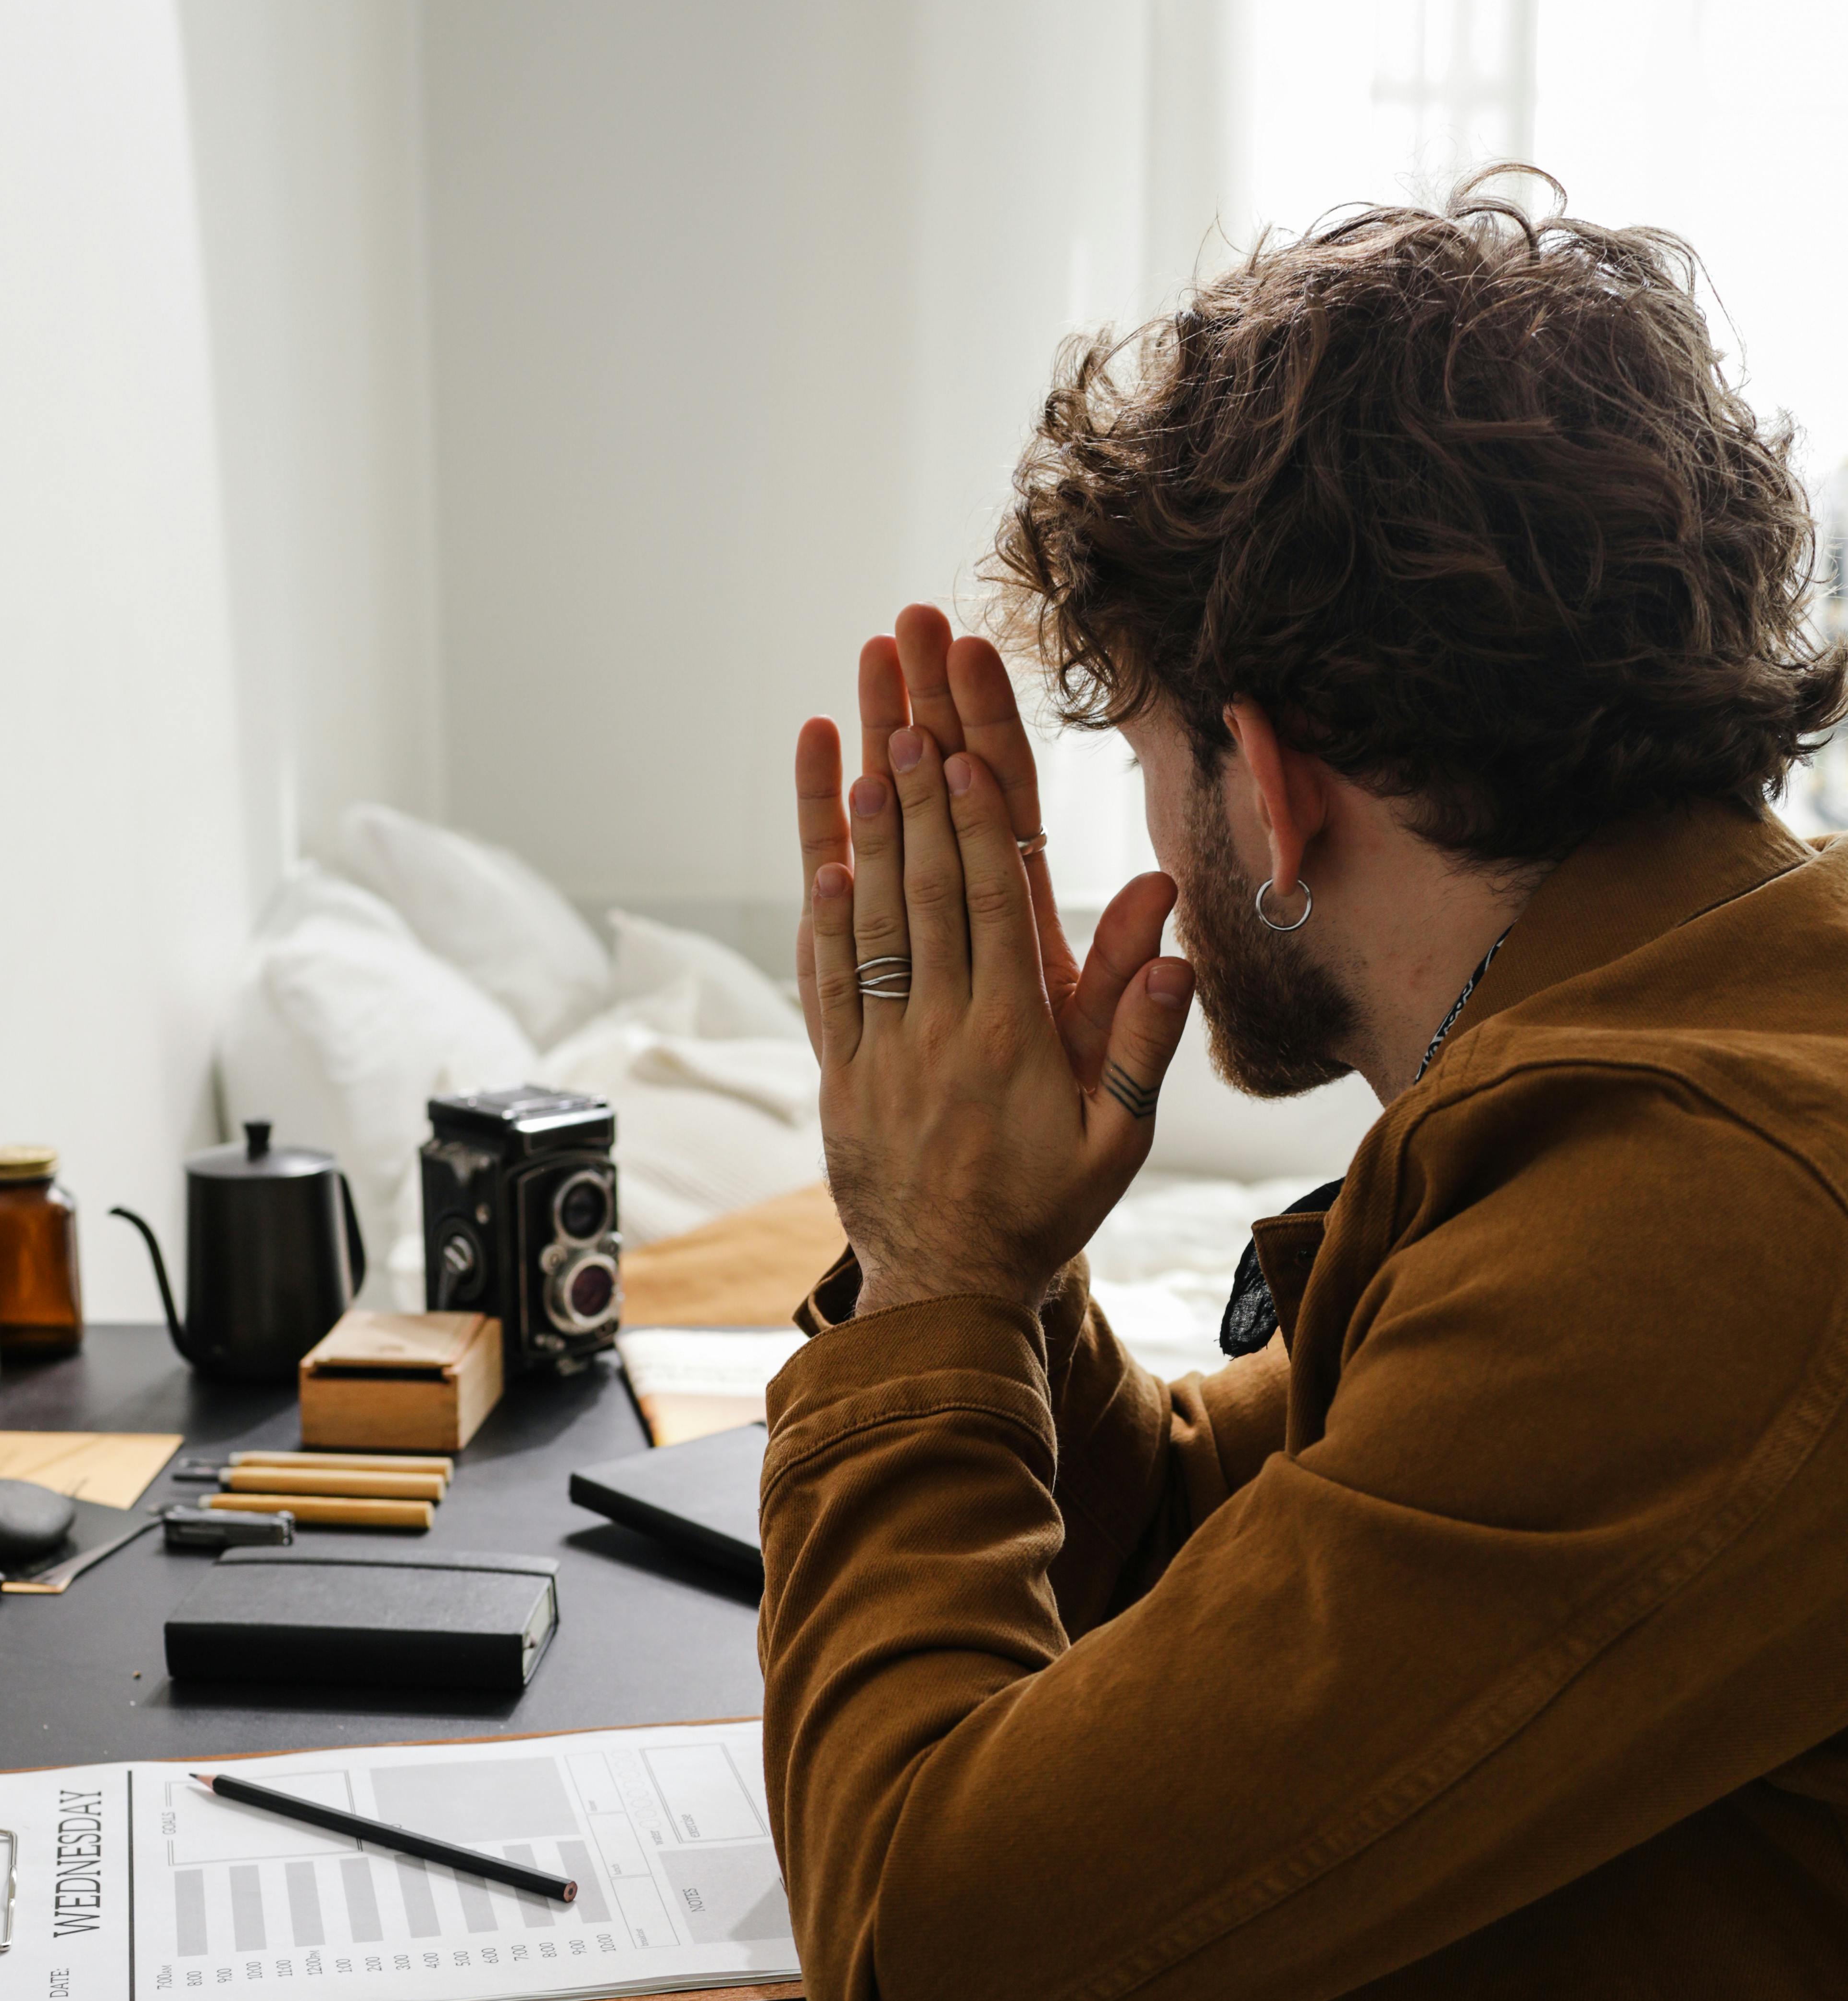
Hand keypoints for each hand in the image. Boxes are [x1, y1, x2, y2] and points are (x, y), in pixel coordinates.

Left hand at [792, 627, 1193, 1317]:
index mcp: (1010, 1041)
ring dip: (862, 835)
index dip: (973, 827)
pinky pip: (828, 983)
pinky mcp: (840, 1073)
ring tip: (859, 750)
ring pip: (870, 924)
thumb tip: (1179, 952)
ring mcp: (880, 1052)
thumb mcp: (1117, 1142)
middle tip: (905, 713)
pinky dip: (822, 918)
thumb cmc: (1045, 1212)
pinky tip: (821, 861)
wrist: (947, 1287)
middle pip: (924, 892)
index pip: (990, 910)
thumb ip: (1141, 1043)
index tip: (961, 752)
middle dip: (915, 795)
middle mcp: (939, 1034)